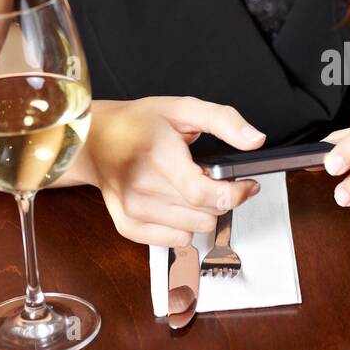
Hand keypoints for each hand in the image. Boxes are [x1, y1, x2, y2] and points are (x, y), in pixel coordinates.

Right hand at [86, 96, 264, 246]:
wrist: (94, 139)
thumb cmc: (139, 123)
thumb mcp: (183, 108)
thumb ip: (224, 121)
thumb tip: (255, 139)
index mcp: (157, 156)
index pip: (205, 194)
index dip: (235, 194)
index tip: (248, 185)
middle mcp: (142, 187)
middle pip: (205, 214)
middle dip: (218, 197)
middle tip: (205, 176)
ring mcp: (132, 210)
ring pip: (194, 230)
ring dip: (200, 212)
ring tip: (185, 186)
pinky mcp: (127, 226)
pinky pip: (175, 241)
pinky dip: (182, 225)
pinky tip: (173, 202)